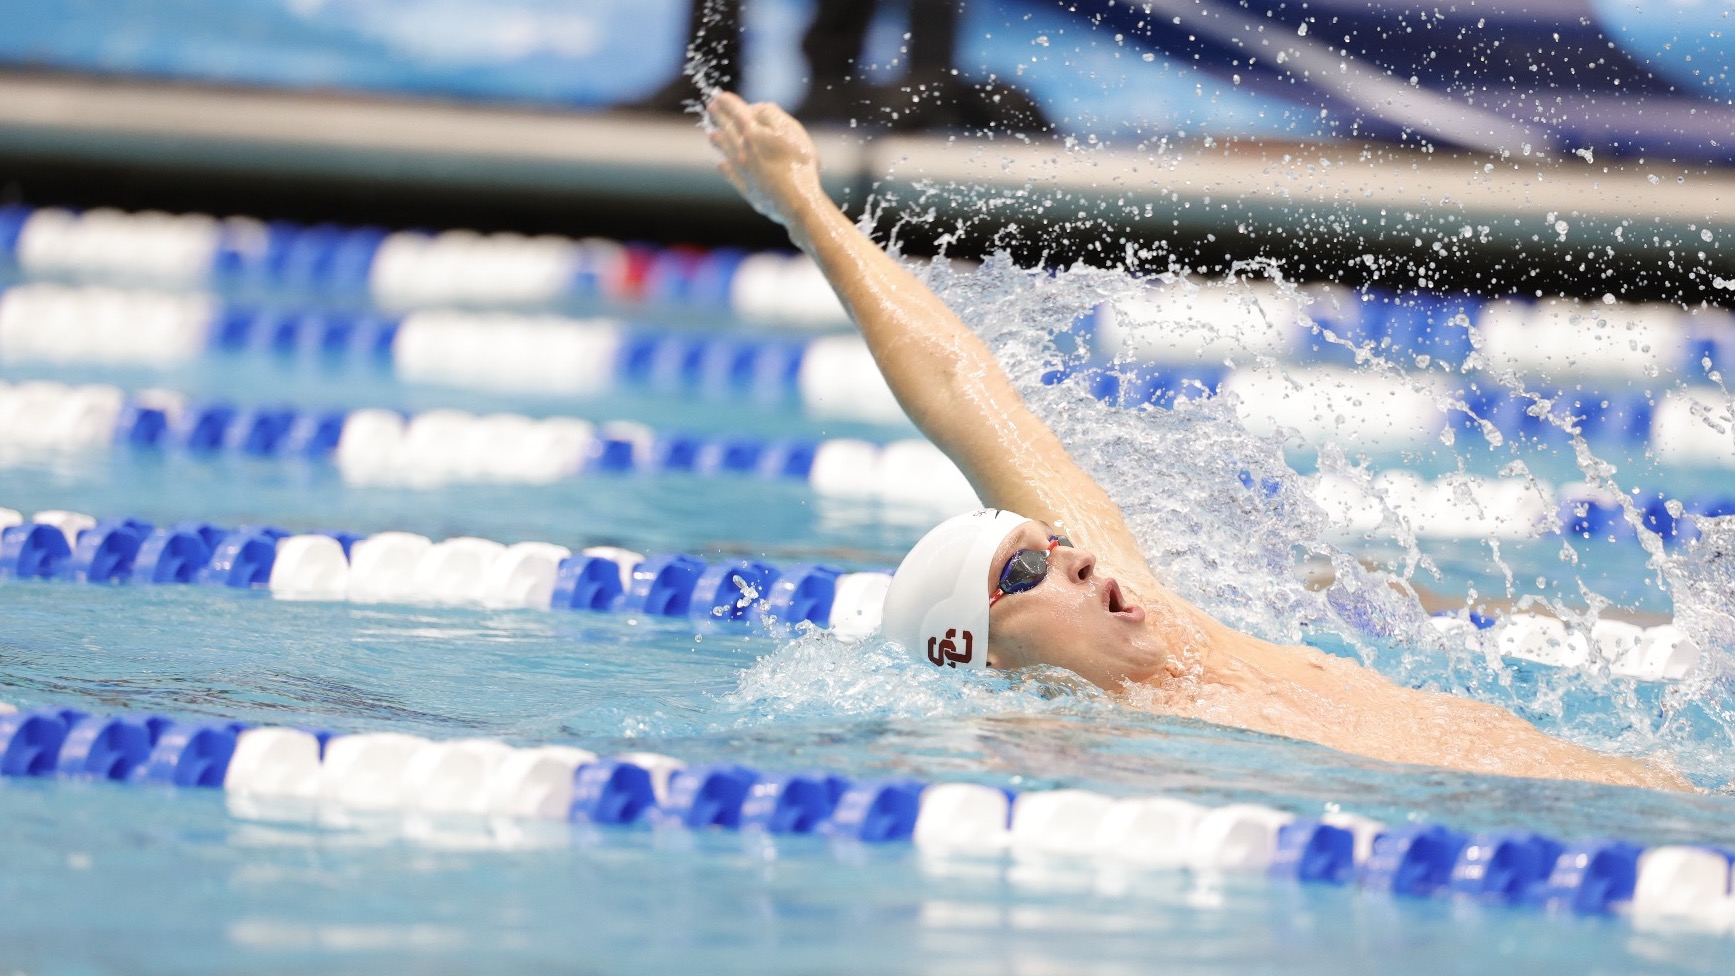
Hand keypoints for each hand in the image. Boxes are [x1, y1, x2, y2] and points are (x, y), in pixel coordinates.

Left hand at [706, 92, 824, 227]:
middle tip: (711, 108)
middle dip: (719, 117)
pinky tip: (721, 165)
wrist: (797, 203)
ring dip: (718, 141)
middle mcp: (743, 151)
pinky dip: (725, 168)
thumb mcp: (792, 132)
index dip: (728, 102)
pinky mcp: (748, 189)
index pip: (737, 112)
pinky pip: (731, 175)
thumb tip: (756, 108)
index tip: (720, 96)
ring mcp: (743, 171)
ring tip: (711, 134)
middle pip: (727, 130)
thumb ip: (772, 116)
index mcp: (753, 134)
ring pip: (726, 152)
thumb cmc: (799, 165)